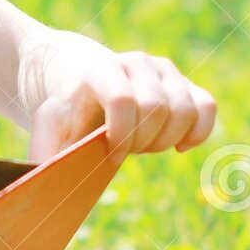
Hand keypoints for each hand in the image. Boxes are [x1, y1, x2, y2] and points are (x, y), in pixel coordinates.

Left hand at [23, 35, 215, 163]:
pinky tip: (178, 147)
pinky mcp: (183, 82)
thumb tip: (43, 186)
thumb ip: (46, 152)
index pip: (123, 100)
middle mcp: (135, 63)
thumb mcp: (47, 126)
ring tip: (142, 145)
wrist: (77, 76)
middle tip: (125, 150)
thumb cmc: (64, 109)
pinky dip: (198, 132)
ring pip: (185, 109)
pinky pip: (206, 106)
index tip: (111, 155)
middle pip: (157, 108)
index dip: (122, 135)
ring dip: (166, 139)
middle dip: (142, 141)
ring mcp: (162, 70)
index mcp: (100, 70)